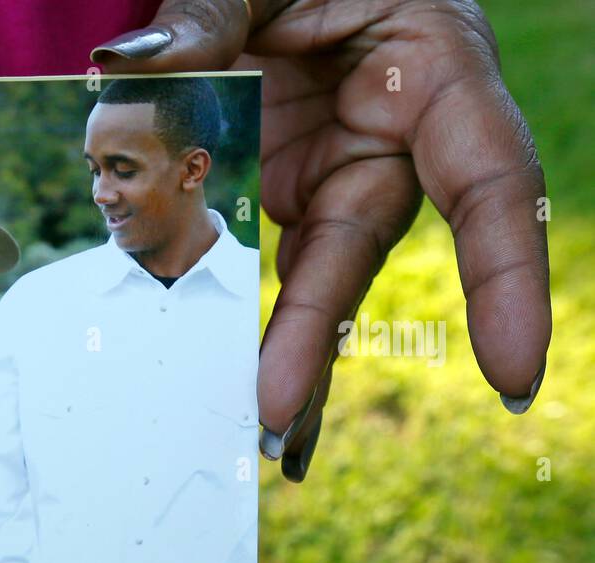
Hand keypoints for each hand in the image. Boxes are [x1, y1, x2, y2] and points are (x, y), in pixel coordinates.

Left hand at [92, 0, 549, 480]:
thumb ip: (210, 12)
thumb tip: (132, 69)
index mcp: (431, 67)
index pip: (490, 179)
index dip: (505, 278)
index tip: (510, 371)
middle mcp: (392, 136)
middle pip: (364, 250)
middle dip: (321, 339)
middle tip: (278, 423)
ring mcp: (334, 169)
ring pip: (318, 278)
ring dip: (291, 360)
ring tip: (265, 442)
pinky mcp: (286, 186)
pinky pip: (272, 264)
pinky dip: (259, 325)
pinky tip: (248, 391)